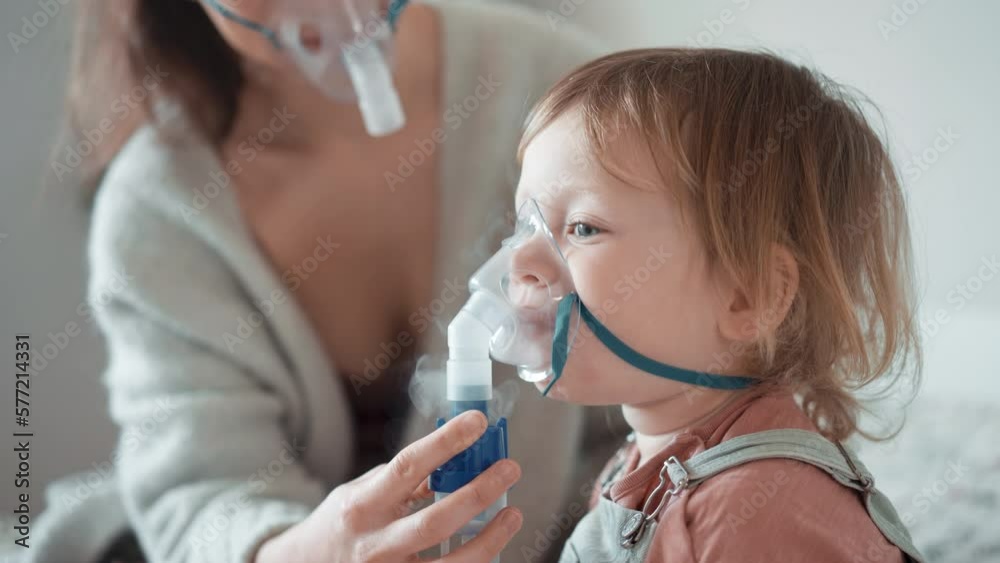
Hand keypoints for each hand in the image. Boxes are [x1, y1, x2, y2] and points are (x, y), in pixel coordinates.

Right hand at [255, 410, 522, 562]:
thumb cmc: (339, 527)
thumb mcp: (359, 494)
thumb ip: (401, 481)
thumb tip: (450, 459)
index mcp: (362, 506)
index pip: (407, 466)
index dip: (445, 442)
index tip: (477, 422)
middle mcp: (373, 544)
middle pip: (435, 520)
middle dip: (479, 492)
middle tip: (509, 468)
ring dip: (489, 539)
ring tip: (513, 514)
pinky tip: (492, 547)